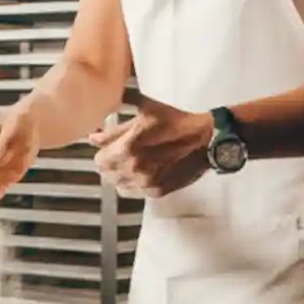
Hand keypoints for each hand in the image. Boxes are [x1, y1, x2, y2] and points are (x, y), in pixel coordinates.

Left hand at [88, 94, 213, 198]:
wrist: (206, 140)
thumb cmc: (176, 122)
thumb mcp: (146, 111)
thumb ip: (117, 121)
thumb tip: (96, 128)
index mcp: (127, 147)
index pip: (98, 155)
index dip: (100, 147)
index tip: (104, 142)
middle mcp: (133, 168)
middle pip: (104, 171)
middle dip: (107, 160)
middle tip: (115, 151)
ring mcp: (144, 182)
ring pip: (115, 183)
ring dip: (117, 173)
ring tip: (127, 161)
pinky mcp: (156, 191)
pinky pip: (132, 192)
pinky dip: (131, 182)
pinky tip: (139, 171)